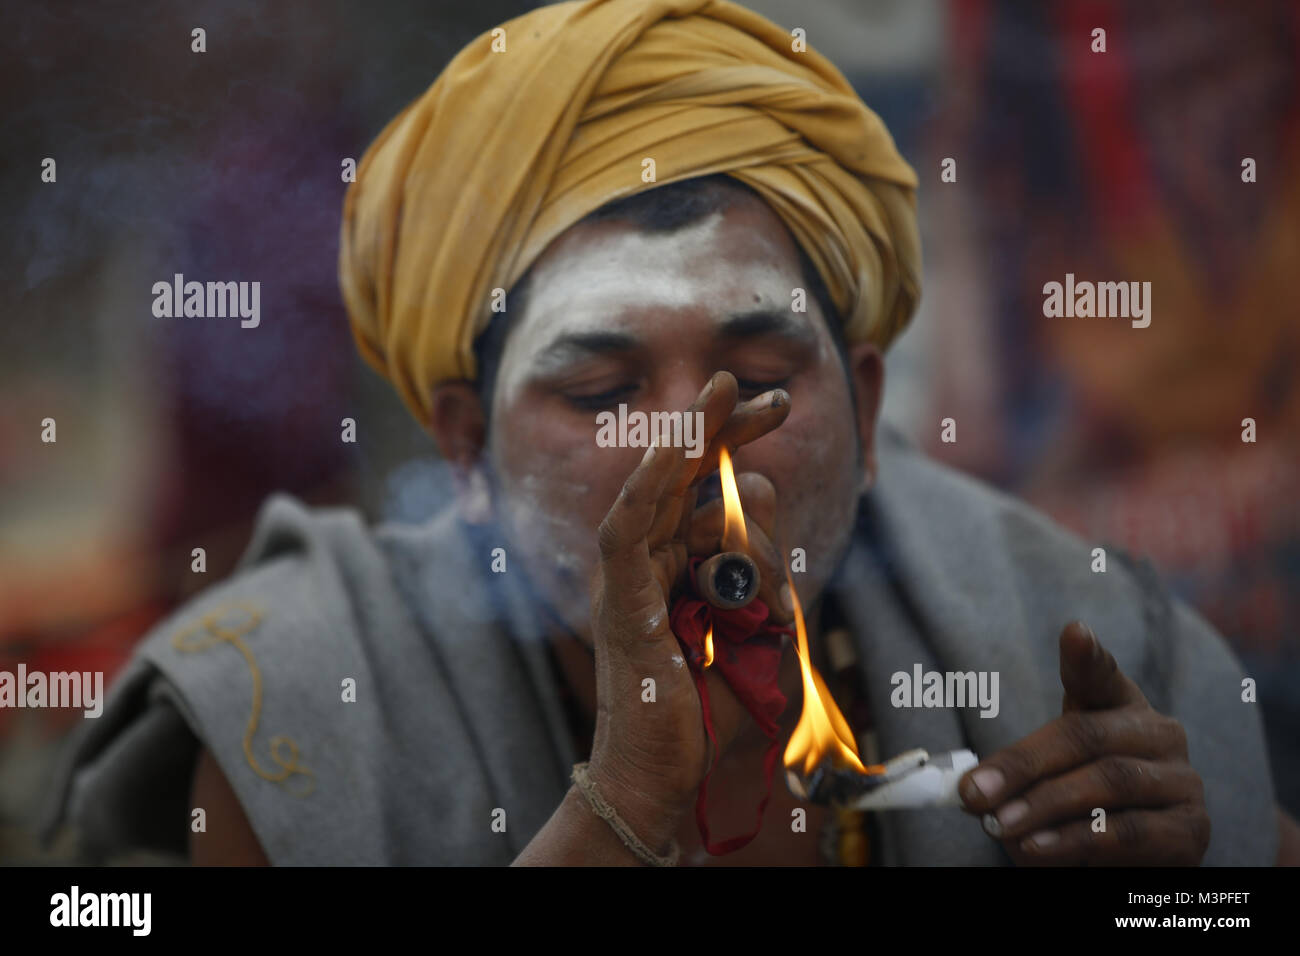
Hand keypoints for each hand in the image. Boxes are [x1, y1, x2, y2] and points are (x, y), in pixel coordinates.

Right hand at [586, 371, 790, 847]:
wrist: (667, 773)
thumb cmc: (712, 705)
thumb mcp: (762, 619)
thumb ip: (761, 556)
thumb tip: (756, 482)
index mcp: (679, 562)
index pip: (707, 485)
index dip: (738, 439)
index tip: (777, 405)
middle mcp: (649, 560)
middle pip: (684, 474)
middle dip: (725, 425)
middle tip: (776, 395)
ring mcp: (629, 578)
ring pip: (668, 497)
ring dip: (705, 464)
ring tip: (732, 429)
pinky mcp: (620, 601)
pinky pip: (626, 531)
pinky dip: (645, 486)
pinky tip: (670, 449)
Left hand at [958, 621, 1210, 864]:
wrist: (1123, 865)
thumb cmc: (1075, 810)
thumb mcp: (1041, 782)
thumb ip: (1013, 776)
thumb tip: (971, 789)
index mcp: (1119, 706)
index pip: (1101, 674)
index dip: (1087, 656)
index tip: (1073, 633)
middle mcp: (1158, 733)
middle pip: (1087, 734)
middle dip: (1023, 763)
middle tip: (975, 792)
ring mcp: (1182, 780)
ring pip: (1108, 781)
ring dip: (1045, 804)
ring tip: (1000, 826)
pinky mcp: (1190, 830)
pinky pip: (1129, 831)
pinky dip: (1078, 840)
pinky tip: (1039, 848)